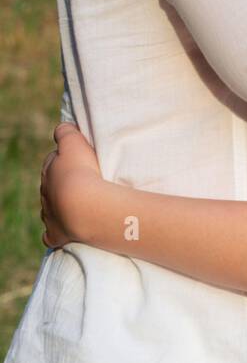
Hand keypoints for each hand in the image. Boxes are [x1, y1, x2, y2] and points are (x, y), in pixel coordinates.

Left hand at [40, 123, 101, 248]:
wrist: (84, 207)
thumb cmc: (82, 172)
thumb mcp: (75, 143)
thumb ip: (66, 132)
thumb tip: (62, 127)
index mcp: (48, 171)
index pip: (52, 162)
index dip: (64, 160)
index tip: (78, 161)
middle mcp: (45, 194)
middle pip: (51, 186)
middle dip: (62, 184)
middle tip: (83, 183)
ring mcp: (49, 215)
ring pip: (50, 209)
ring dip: (60, 207)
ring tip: (79, 206)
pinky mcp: (55, 235)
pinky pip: (52, 235)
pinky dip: (57, 233)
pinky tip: (64, 232)